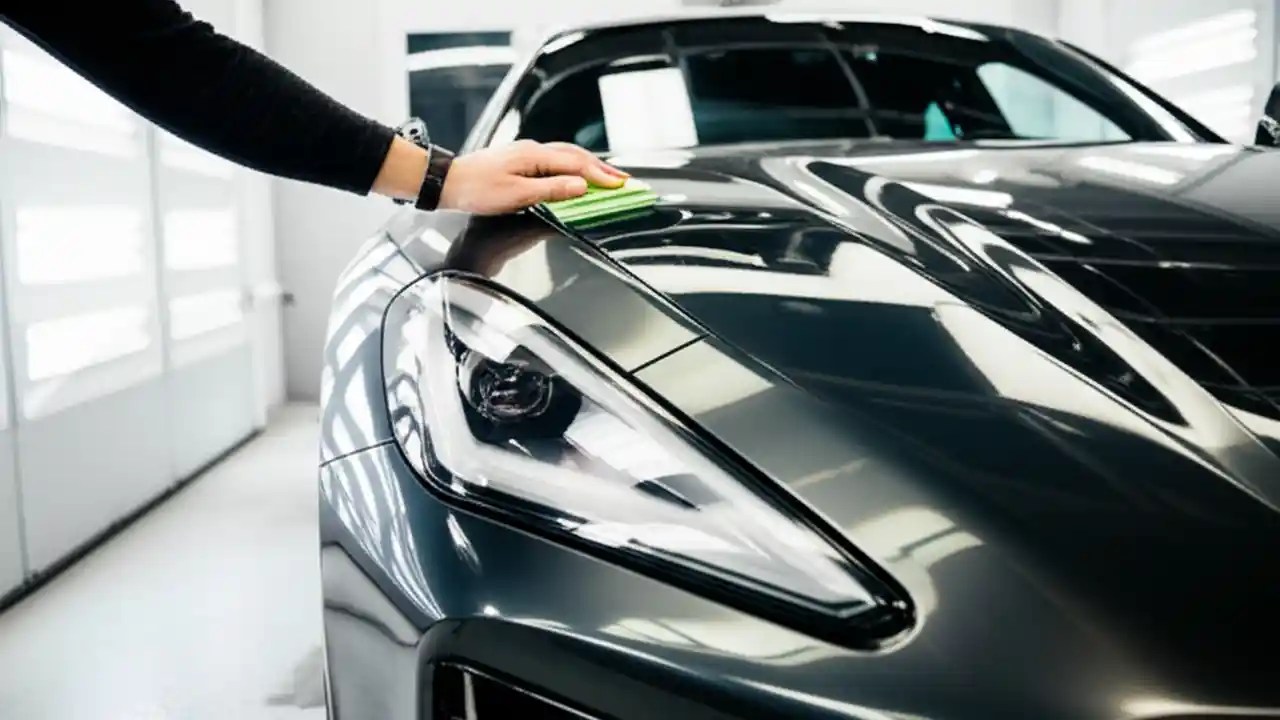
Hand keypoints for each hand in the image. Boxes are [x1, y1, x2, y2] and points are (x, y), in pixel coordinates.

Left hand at [439, 140, 627, 214]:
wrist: (448, 181)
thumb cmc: (477, 189)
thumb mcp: (516, 195)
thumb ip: (552, 190)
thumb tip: (580, 186)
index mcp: (535, 156)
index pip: (577, 164)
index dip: (602, 176)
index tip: (621, 186)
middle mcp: (533, 150)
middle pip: (577, 156)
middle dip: (603, 168)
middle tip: (624, 181)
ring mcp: (527, 153)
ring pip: (568, 156)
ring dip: (591, 166)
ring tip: (608, 177)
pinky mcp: (522, 160)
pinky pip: (557, 160)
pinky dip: (574, 166)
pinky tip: (578, 173)